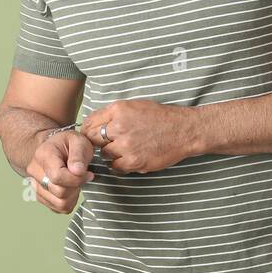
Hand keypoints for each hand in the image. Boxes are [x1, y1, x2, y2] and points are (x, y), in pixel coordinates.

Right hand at [25, 130, 94, 213]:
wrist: (58, 149)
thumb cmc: (69, 144)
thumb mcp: (78, 141)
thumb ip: (78, 155)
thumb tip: (77, 171)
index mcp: (43, 155)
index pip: (57, 177)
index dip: (76, 179)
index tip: (88, 174)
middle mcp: (34, 171)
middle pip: (59, 192)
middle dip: (76, 186)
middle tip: (82, 176)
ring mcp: (35, 185)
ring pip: (59, 203)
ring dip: (73, 195)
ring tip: (75, 182)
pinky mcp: (41, 197)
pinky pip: (58, 208)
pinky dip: (68, 201)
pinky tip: (70, 189)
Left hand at [80, 99, 195, 173]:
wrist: (184, 131)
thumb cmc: (161, 117)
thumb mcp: (135, 106)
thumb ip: (114, 114)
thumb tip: (96, 124)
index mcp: (118, 110)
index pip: (90, 122)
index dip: (87, 130)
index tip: (89, 135)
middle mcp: (119, 127)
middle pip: (93, 139)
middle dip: (96, 143)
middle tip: (104, 145)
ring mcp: (126, 145)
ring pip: (104, 154)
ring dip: (110, 154)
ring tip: (123, 150)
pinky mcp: (133, 161)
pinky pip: (116, 167)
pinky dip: (120, 164)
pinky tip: (129, 158)